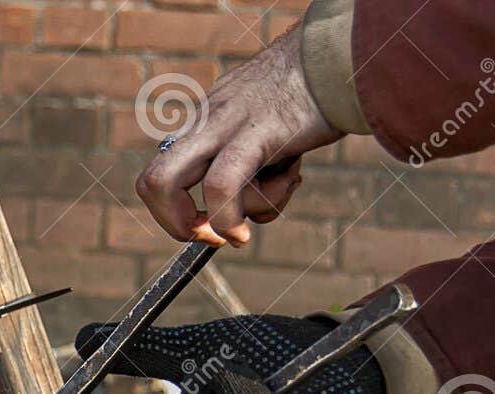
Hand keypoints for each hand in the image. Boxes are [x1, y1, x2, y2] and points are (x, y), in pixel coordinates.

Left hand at [137, 26, 341, 245]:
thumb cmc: (312, 99)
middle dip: (172, 223)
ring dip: (208, 222)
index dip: (173, 211)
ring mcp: (224, 125)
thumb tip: (251, 212)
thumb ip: (249, 163)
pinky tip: (244, 232)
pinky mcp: (255, 130)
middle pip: (152, 181)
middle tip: (209, 238)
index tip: (205, 229)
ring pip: (169, 183)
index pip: (163, 171)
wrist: (342, 54)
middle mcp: (205, 122)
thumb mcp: (264, 128)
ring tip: (277, 194)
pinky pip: (221, 184)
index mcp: (205, 121)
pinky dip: (226, 220)